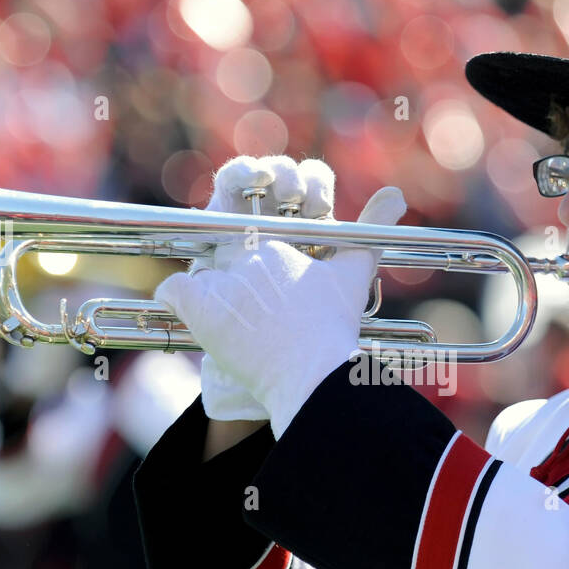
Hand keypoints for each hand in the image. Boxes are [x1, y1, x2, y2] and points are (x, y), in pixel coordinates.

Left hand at [155, 186, 407, 438]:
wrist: (310, 373)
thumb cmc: (334, 327)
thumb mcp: (356, 273)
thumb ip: (373, 229)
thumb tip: (396, 194)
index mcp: (278, 245)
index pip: (257, 234)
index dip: (261, 256)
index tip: (271, 280)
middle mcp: (247, 255)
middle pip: (228, 255)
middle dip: (236, 274)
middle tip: (253, 305)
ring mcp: (221, 279)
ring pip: (203, 271)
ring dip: (210, 287)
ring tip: (227, 312)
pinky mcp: (198, 306)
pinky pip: (172, 289)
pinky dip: (176, 296)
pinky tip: (186, 307)